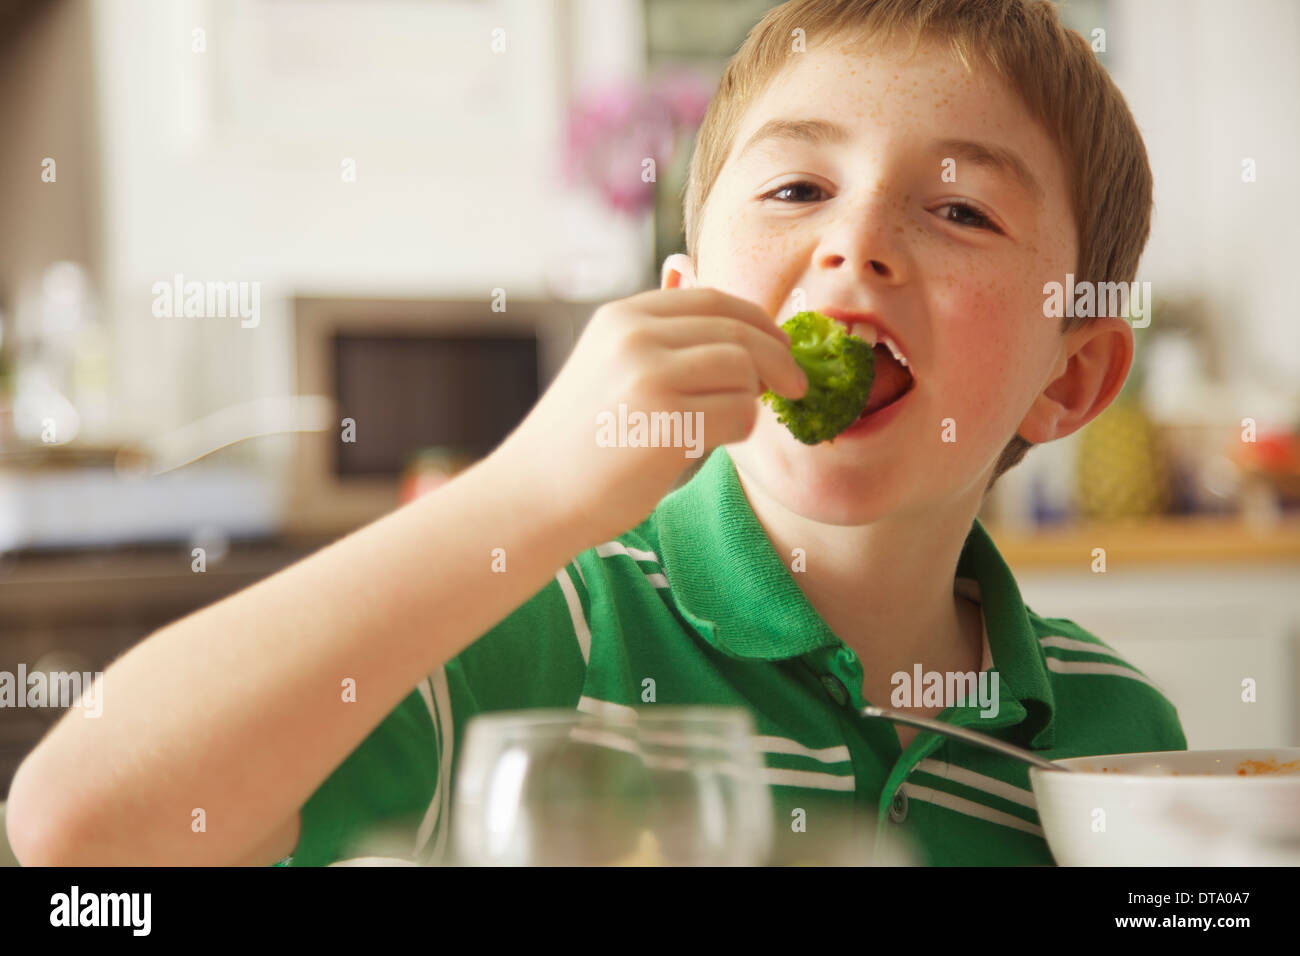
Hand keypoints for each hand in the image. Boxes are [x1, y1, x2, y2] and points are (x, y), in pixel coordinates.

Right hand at [489, 287, 807, 547]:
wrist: (535, 496)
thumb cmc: (580, 443)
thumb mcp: (610, 367)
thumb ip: (660, 339)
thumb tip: (723, 312)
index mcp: (623, 316)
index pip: (714, 299)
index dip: (759, 322)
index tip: (780, 347)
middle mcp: (635, 335)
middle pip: (738, 331)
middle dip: (778, 358)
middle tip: (796, 385)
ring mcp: (649, 374)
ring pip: (745, 370)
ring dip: (755, 398)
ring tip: (735, 419)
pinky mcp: (666, 420)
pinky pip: (740, 413)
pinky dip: (742, 429)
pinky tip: (716, 442)